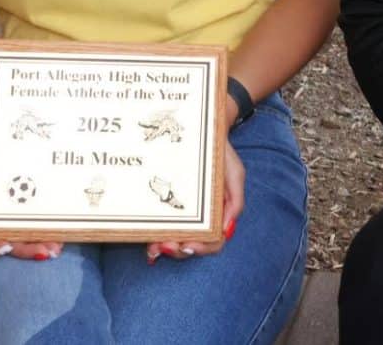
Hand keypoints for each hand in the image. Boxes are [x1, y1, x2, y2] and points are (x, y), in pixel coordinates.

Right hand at [0, 166, 61, 260]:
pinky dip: (53, 232)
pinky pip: (44, 227)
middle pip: (8, 246)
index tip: (5, 246)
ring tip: (55, 246)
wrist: (7, 145)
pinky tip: (63, 235)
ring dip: (41, 246)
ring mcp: (17, 220)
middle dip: (25, 251)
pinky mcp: (36, 212)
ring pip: (28, 241)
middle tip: (42, 250)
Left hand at [146, 138, 244, 262]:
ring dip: (163, 247)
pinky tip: (147, 238)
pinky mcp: (169, 206)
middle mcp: (202, 218)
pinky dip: (154, 236)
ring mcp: (185, 214)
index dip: (202, 248)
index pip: (214, 241)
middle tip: (163, 246)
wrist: (203, 131)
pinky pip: (162, 226)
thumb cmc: (221, 155)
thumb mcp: (235, 174)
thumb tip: (226, 229)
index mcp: (219, 214)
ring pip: (175, 240)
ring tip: (153, 246)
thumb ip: (235, 200)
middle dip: (178, 251)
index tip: (188, 244)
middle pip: (192, 246)